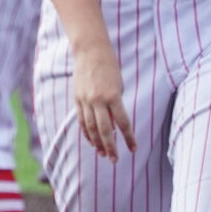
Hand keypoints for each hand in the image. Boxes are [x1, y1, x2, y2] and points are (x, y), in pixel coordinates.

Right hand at [70, 44, 136, 160]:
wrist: (90, 51)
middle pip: (104, 130)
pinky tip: (91, 142)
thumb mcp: (118, 85)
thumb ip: (116, 105)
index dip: (128, 138)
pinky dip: (86, 133)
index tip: (133, 149)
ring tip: (103, 154)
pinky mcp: (77, 99)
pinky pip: (81, 120)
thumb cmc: (109, 66)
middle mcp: (97, 100)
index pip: (122, 123)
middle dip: (110, 147)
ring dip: (97, 143)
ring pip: (90, 128)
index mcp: (112, 96)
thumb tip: (113, 126)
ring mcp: (85, 100)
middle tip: (114, 160)